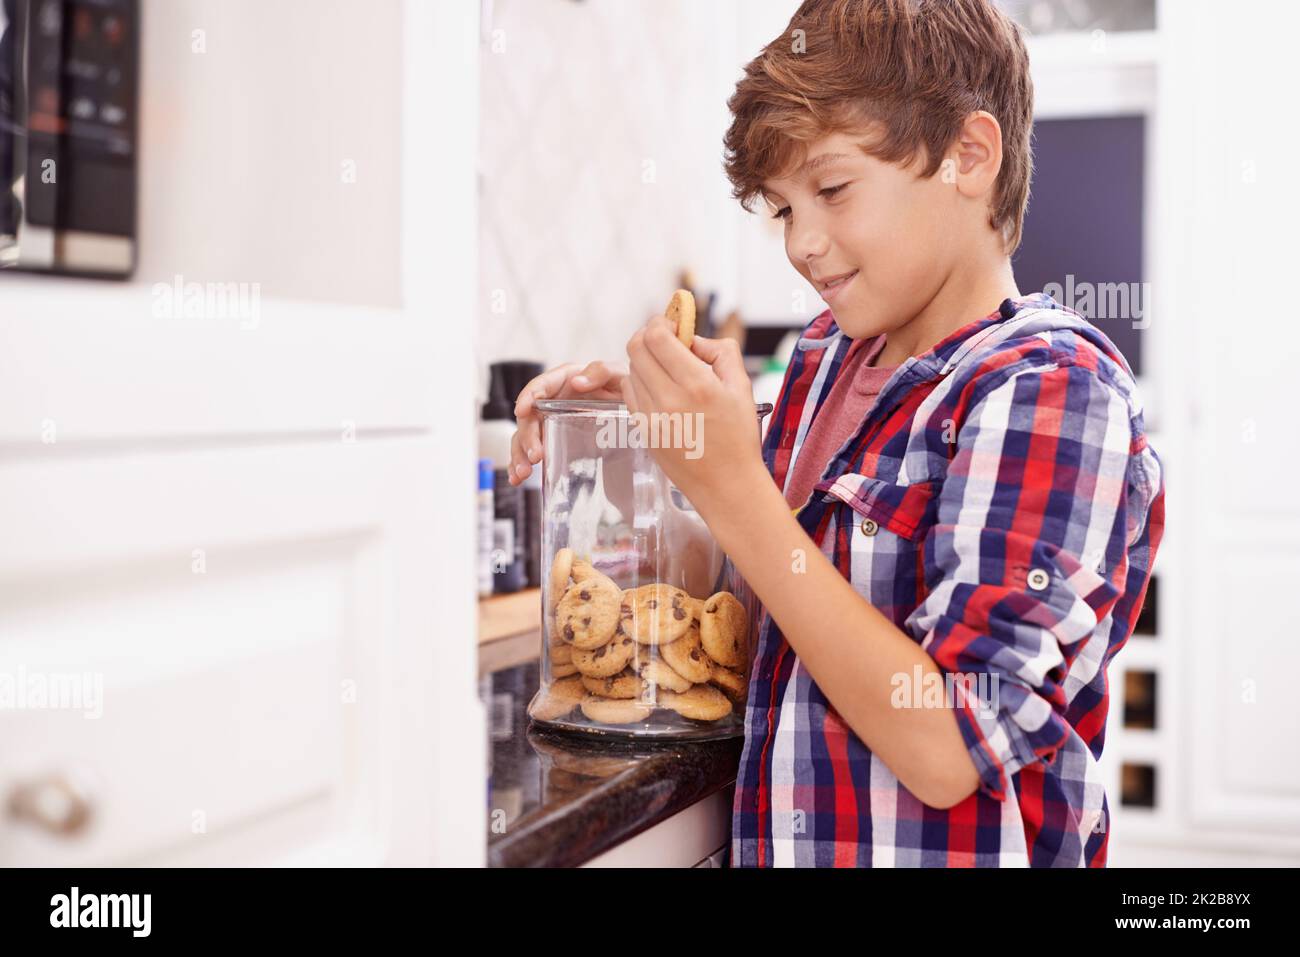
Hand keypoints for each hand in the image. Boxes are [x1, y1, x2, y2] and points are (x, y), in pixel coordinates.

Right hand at [508, 360, 626, 485]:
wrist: (635, 409)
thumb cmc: (624, 388)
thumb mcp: (618, 375)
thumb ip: (601, 372)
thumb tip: (577, 382)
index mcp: (564, 381)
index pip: (540, 387)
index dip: (527, 397)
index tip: (521, 411)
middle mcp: (551, 402)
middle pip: (530, 418)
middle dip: (527, 438)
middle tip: (535, 456)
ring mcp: (550, 422)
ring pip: (525, 437)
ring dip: (520, 455)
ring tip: (522, 474)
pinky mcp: (553, 440)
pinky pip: (533, 450)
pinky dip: (521, 465)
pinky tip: (517, 478)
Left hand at [624, 315, 763, 510]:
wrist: (727, 486)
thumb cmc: (739, 438)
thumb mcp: (741, 387)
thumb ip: (720, 351)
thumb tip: (694, 339)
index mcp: (697, 385)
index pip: (656, 337)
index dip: (661, 323)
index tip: (673, 326)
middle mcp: (668, 400)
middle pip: (635, 348)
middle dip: (648, 336)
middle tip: (666, 341)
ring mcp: (651, 418)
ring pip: (630, 370)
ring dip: (645, 361)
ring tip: (667, 369)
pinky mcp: (642, 432)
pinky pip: (630, 395)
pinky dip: (641, 384)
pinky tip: (661, 390)